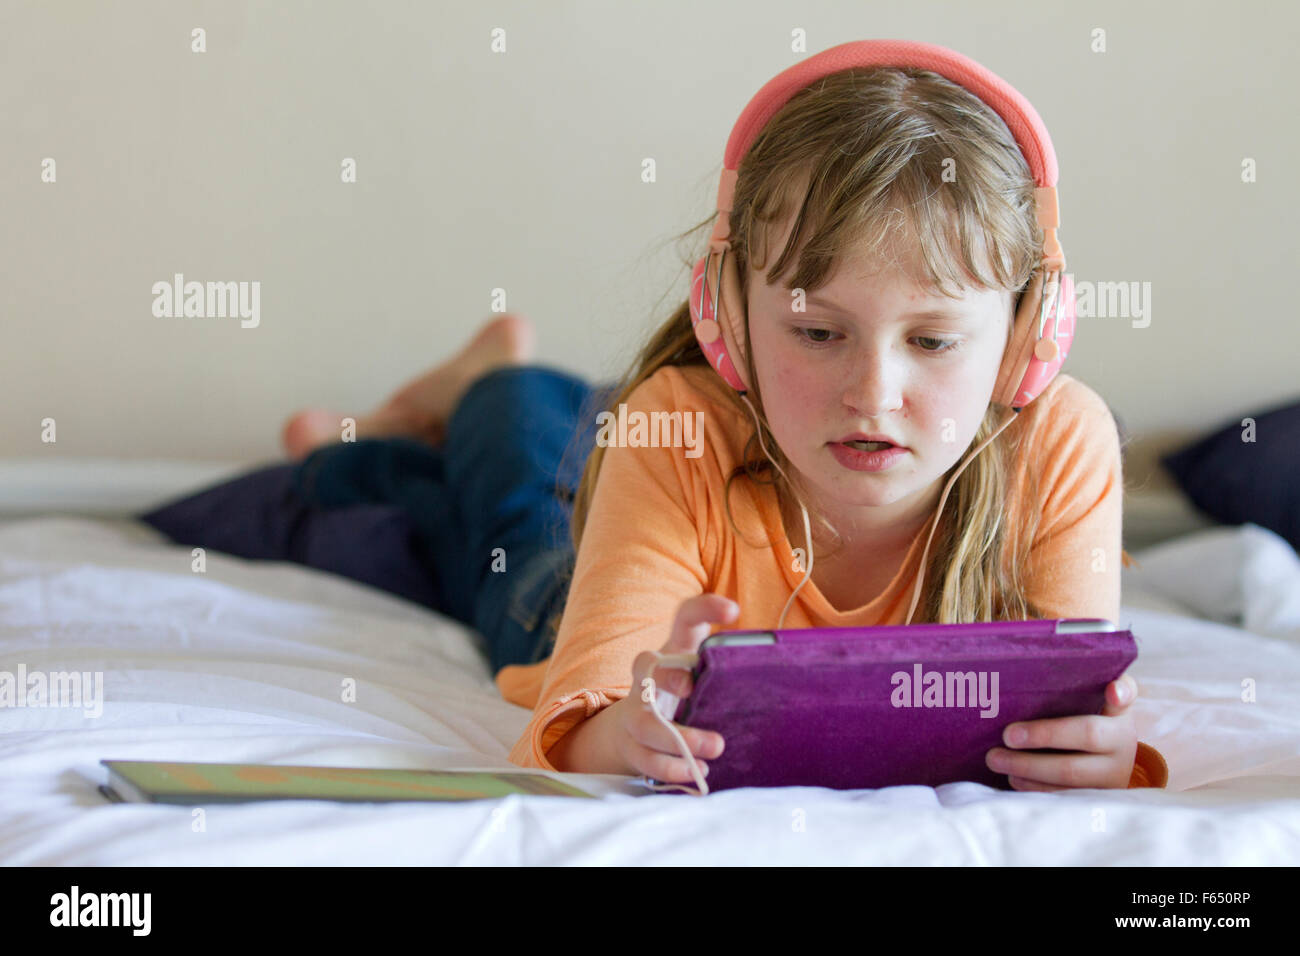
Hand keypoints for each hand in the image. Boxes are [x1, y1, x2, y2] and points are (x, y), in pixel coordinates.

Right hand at [605, 593, 733, 784]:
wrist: (635, 728)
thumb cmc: (680, 690)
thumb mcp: (701, 667)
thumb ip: (726, 657)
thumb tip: (753, 635)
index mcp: (672, 651)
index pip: (685, 619)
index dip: (705, 610)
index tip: (733, 613)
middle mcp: (646, 679)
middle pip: (647, 671)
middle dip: (672, 680)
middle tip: (701, 703)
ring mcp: (633, 714)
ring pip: (644, 725)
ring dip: (679, 741)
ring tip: (713, 753)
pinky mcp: (632, 746)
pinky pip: (644, 759)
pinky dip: (670, 769)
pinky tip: (696, 772)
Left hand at [985, 671, 1139, 790]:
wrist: (1107, 765)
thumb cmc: (1090, 724)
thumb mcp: (1096, 706)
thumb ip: (1090, 686)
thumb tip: (1103, 684)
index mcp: (1120, 719)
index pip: (1125, 699)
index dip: (1121, 693)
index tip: (1111, 690)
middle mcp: (1121, 749)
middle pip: (1086, 736)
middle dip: (1043, 736)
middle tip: (1006, 735)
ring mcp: (1110, 779)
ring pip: (1070, 777)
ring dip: (1028, 769)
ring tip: (995, 759)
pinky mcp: (1094, 801)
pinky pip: (1062, 797)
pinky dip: (1033, 787)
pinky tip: (1012, 777)